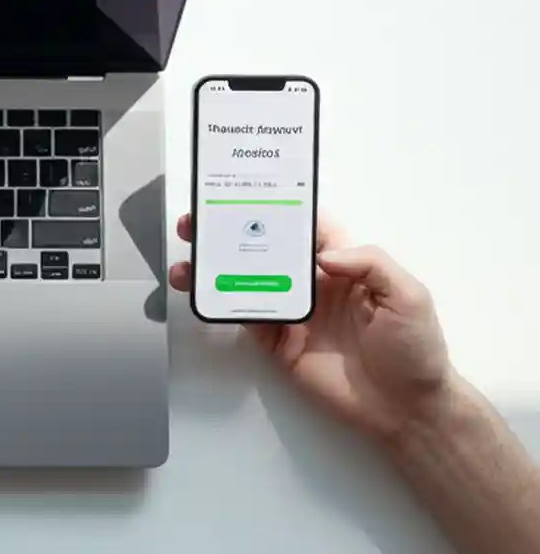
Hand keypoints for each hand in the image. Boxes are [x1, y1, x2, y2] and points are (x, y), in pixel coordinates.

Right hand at [169, 214, 453, 443]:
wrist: (408, 410)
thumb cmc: (416, 348)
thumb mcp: (408, 294)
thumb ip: (369, 263)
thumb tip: (319, 255)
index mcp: (343, 266)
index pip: (306, 229)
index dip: (278, 209)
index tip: (245, 193)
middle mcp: (311, 284)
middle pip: (265, 251)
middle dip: (230, 234)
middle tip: (196, 224)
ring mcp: (292, 314)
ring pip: (245, 283)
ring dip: (214, 271)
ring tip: (186, 264)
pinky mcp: (279, 344)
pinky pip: (246, 320)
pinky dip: (222, 307)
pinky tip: (202, 296)